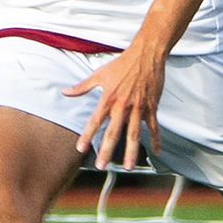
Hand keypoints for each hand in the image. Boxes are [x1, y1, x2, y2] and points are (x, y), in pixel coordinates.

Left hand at [63, 46, 165, 169]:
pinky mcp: (152, 107)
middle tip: (101, 166)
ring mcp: (139, 108)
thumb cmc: (122, 64)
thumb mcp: (100, 74)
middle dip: (106, 150)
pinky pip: (154, 127)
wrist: (146, 55)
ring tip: (127, 166)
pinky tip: (157, 152)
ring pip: (134, 134)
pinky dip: (156, 139)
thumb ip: (82, 86)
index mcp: (108, 99)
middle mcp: (123, 106)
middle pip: (113, 132)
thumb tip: (65, 92)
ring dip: (130, 151)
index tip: (80, 149)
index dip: (87, 135)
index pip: (95, 121)